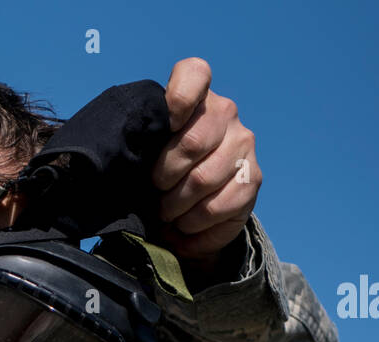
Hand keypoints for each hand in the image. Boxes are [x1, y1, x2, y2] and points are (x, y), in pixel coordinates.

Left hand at [153, 57, 261, 266]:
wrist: (190, 201)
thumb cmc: (158, 167)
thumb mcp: (146, 148)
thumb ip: (141, 138)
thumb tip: (124, 150)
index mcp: (197, 95)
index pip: (194, 74)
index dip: (177, 99)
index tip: (166, 125)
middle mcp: (226, 113)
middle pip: (191, 142)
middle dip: (163, 177)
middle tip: (154, 192)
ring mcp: (243, 145)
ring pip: (203, 181)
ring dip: (175, 207)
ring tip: (166, 214)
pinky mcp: (253, 179)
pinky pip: (218, 209)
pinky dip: (192, 229)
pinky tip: (182, 230)